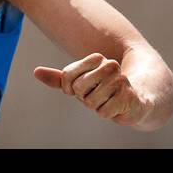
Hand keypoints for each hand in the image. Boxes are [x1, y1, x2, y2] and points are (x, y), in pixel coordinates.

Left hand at [34, 53, 151, 126]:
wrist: (136, 101)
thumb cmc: (104, 91)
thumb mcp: (80, 83)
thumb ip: (59, 79)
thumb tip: (36, 72)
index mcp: (96, 58)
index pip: (67, 76)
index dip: (70, 88)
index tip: (81, 89)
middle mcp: (110, 65)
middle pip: (79, 89)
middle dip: (85, 98)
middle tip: (99, 96)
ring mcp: (121, 81)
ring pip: (91, 103)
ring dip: (98, 107)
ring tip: (109, 101)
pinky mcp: (129, 97)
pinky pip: (103, 112)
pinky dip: (108, 115)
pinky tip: (118, 108)